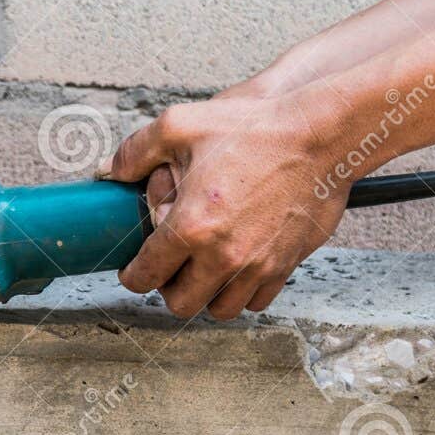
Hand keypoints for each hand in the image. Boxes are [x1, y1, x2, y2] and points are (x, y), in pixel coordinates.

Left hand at [103, 94, 349, 318]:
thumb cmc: (255, 129)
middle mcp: (223, 256)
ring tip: (201, 272)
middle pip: (180, 303)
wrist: (320, 134)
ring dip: (205, 296)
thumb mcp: (181, 125)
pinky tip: (236, 270)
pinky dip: (242, 293)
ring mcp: (257, 266)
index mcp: (190, 226)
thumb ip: (137, 150)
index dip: (132, 275)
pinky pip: (257, 301)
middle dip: (167, 290)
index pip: (146, 275)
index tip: (133, 271)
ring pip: (219, 310)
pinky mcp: (285, 265)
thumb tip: (114, 170)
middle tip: (168, 270)